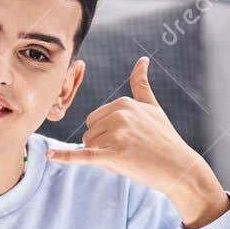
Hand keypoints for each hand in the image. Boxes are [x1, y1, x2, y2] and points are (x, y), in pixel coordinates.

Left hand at [45, 56, 229, 228]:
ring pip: (89, 146)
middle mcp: (119, 114)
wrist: (179, 168)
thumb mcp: (152, 108)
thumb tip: (142, 59)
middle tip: (129, 151)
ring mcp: (117, 134)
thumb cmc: (165, 140)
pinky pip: (84, 155)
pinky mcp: (114, 155)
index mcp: (123, 102)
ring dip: (103, 156)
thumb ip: (141, 85)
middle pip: (89, 132)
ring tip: (128, 158)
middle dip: (102, 144)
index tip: (129, 139)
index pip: (94, 119)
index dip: (107, 134)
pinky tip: (50, 155)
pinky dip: (65, 157)